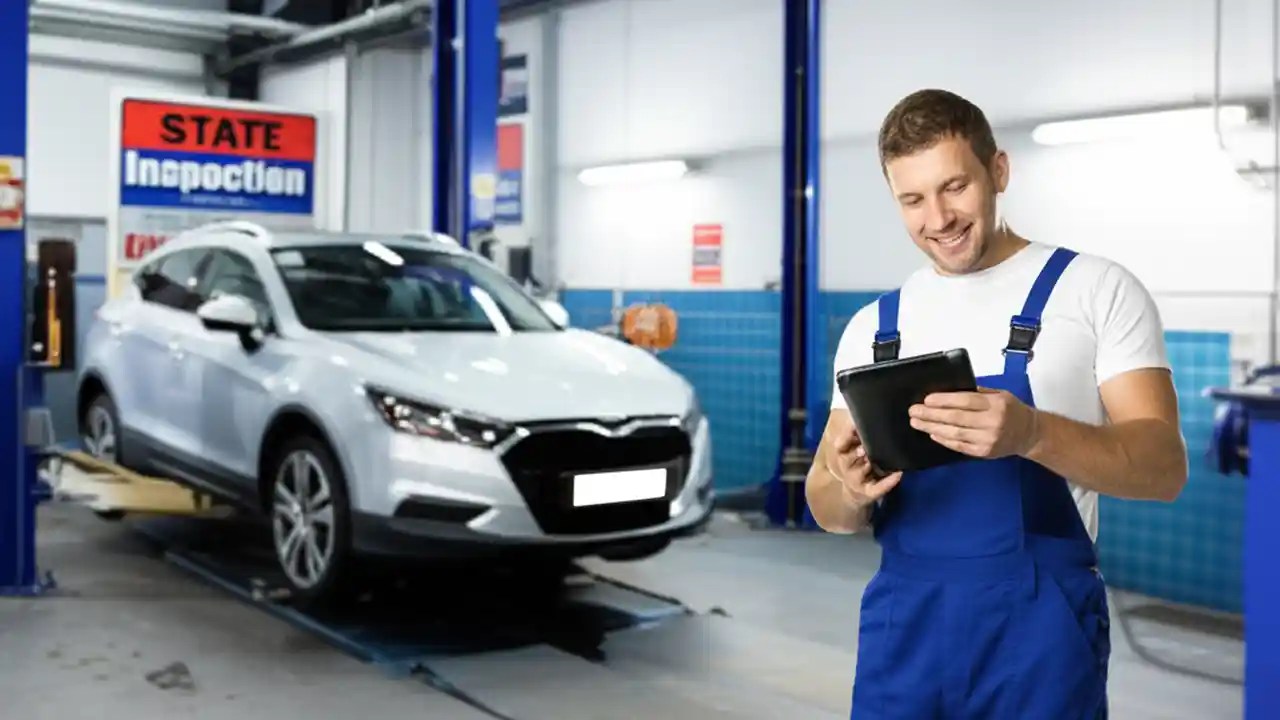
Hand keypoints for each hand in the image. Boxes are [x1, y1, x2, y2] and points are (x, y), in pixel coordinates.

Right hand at [827, 425, 902, 507]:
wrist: (857, 492)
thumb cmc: (859, 464)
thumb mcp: (855, 448)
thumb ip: (857, 433)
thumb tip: (863, 415)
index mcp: (844, 454)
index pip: (840, 445)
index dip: (845, 436)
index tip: (855, 426)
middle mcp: (847, 467)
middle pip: (846, 459)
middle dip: (855, 453)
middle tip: (864, 448)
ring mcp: (856, 481)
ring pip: (858, 474)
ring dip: (867, 466)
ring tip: (877, 460)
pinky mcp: (868, 492)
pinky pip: (877, 489)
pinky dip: (888, 482)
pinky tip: (898, 474)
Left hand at [908, 387, 1039, 458]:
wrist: (1029, 434)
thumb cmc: (1012, 411)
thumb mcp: (1000, 394)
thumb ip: (977, 392)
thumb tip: (949, 390)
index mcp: (996, 404)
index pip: (965, 401)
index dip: (944, 400)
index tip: (927, 399)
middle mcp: (992, 422)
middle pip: (955, 418)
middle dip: (931, 414)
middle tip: (914, 410)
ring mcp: (988, 439)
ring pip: (954, 433)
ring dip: (932, 427)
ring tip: (917, 422)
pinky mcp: (984, 452)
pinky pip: (959, 445)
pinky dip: (944, 439)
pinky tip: (932, 433)